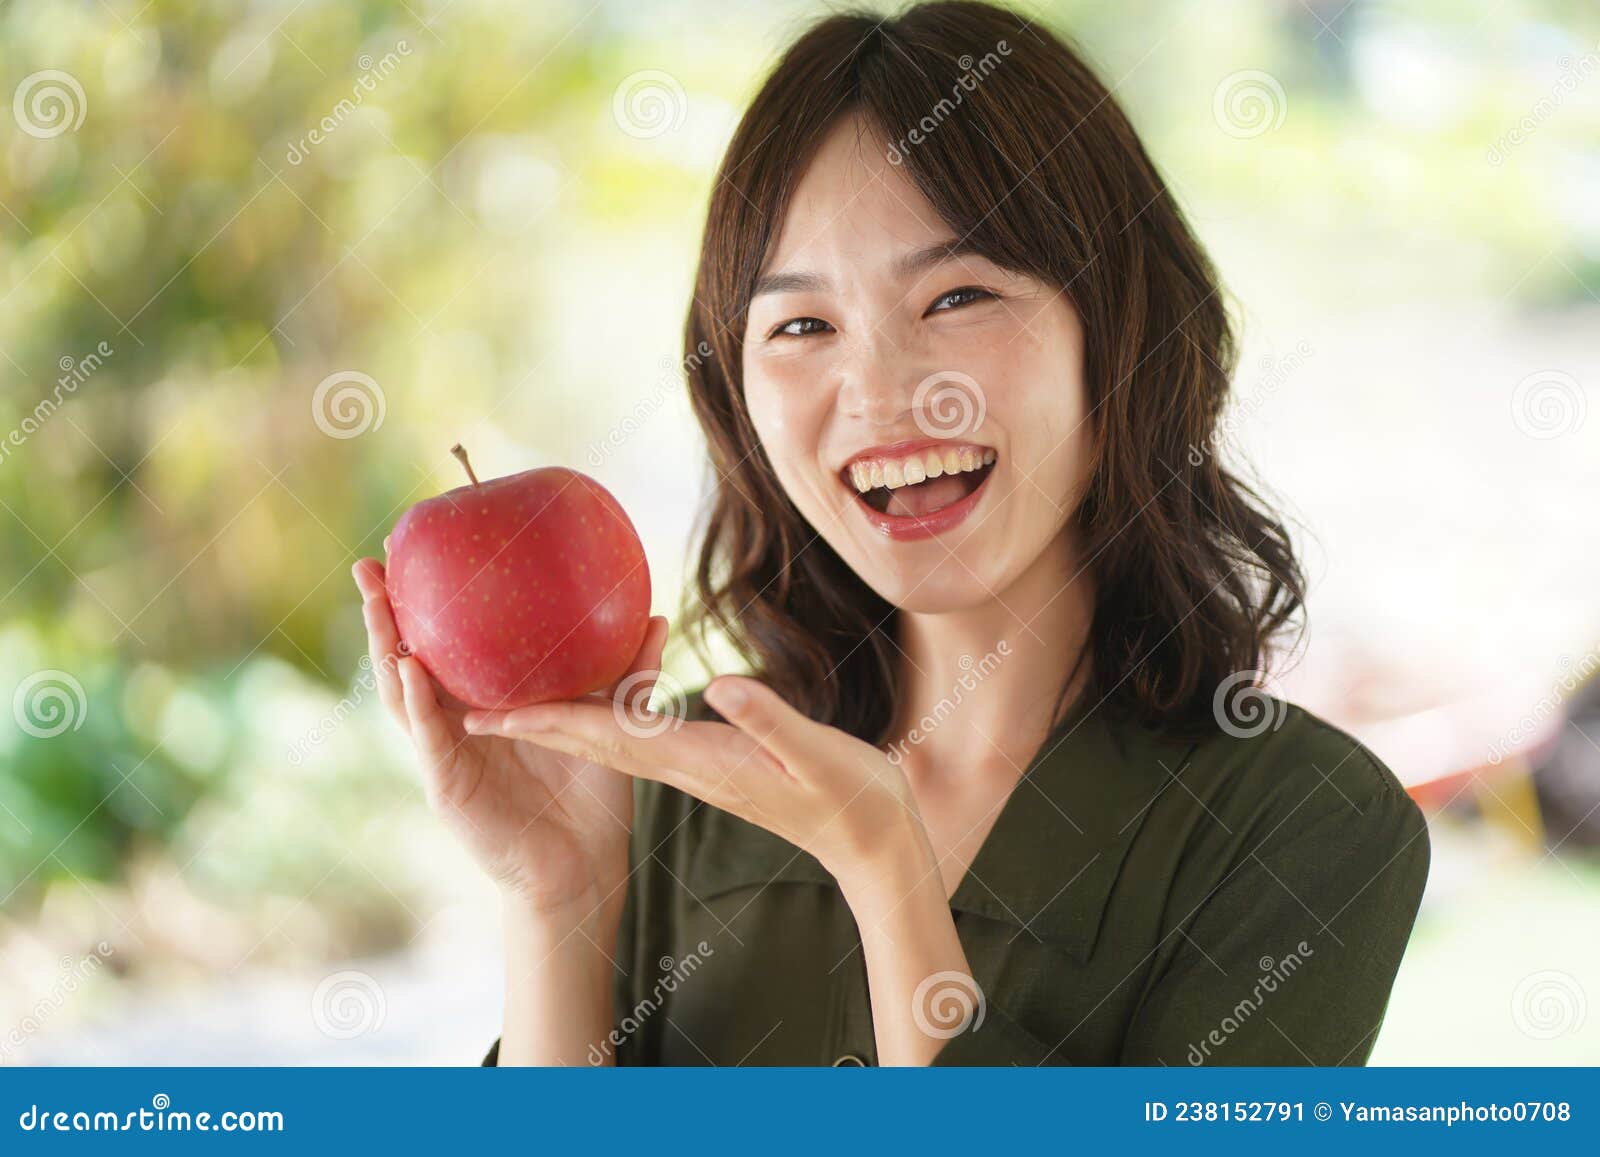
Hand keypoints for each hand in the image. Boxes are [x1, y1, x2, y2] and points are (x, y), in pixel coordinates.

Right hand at [352, 556, 667, 917]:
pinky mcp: (448, 786)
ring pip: (401, 694)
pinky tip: (409, 668)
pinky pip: (427, 738)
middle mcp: (456, 723)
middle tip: (369, 564)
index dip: (426, 601)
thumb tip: (656, 616)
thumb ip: (628, 673)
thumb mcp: (609, 720)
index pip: (447, 643)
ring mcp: (446, 754)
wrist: (585, 862)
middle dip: (384, 612)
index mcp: (486, 703)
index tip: (412, 547)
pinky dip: (414, 701)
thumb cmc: (591, 794)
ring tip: (378, 603)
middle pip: (407, 658)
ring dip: (385, 646)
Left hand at [463, 674, 933, 889]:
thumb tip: (717, 683)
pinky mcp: (712, 766)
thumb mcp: (815, 751)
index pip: (604, 738)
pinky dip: (604, 717)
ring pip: (609, 741)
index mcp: (698, 762)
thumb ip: (768, 718)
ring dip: (556, 721)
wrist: (873, 842)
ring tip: (508, 697)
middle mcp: (685, 767)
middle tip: (465, 701)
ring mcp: (696, 770)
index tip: (485, 710)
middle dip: (527, 723)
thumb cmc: (852, 796)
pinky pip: (641, 739)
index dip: (543, 723)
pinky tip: (597, 699)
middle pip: (589, 741)